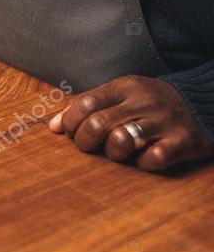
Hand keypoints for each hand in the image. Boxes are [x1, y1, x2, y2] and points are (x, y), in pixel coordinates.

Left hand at [49, 75, 212, 171]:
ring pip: (121, 140)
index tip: (72, 133)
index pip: (84, 103)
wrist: (205, 102)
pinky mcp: (184, 141)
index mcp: (125, 87)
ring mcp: (164, 121)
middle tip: (92, 147)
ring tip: (119, 152)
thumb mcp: (121, 95)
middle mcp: (144, 101)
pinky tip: (145, 159)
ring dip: (114, 153)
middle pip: (98, 123)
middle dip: (86, 141)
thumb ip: (86, 106)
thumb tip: (52, 126)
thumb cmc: (151, 104)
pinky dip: (144, 165)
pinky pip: (153, 159)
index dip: (70, 123)